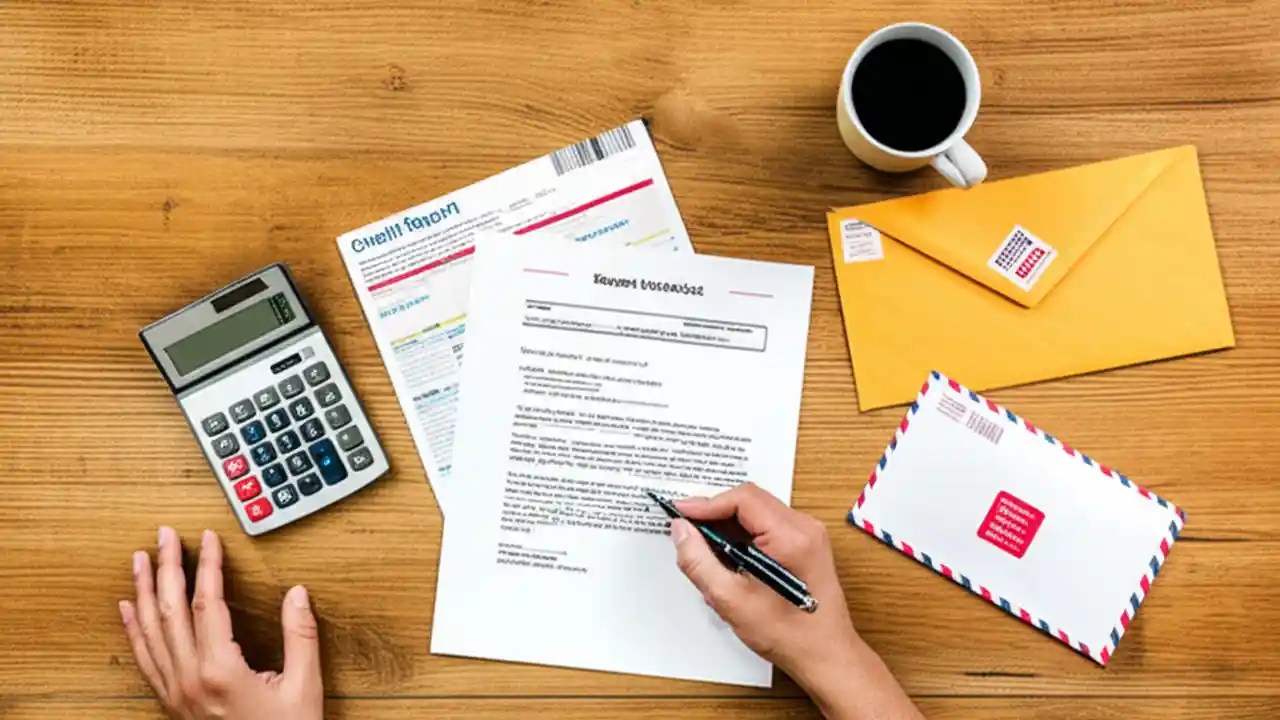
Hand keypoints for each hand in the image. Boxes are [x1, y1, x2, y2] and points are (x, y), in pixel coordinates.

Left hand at [118, 527, 322, 719]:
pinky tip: (128, 609)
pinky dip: (133, 629)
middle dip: (167, 567)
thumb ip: (300, 637)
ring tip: (140, 560)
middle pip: (171, 610)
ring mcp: (175, 693)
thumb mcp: (304, 689)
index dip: (208, 565)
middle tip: (164, 535)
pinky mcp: (171, 703)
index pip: (209, 603)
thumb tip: (296, 593)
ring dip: (144, 591)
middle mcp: (190, 680)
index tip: (208, 538)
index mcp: (221, 671)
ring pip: (150, 631)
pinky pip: (144, 659)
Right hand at [671, 484, 920, 719]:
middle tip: (687, 531)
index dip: (706, 503)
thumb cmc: (789, 634)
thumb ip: (699, 561)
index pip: (742, 499)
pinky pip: (768, 527)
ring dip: (728, 526)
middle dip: (715, 514)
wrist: (826, 656)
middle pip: (750, 502)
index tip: (680, 513)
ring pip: (757, 514)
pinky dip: (743, 537)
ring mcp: (809, 535)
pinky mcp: (806, 545)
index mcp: (791, 537)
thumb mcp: (731, 600)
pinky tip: (728, 561)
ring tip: (706, 552)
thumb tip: (681, 531)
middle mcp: (805, 528)